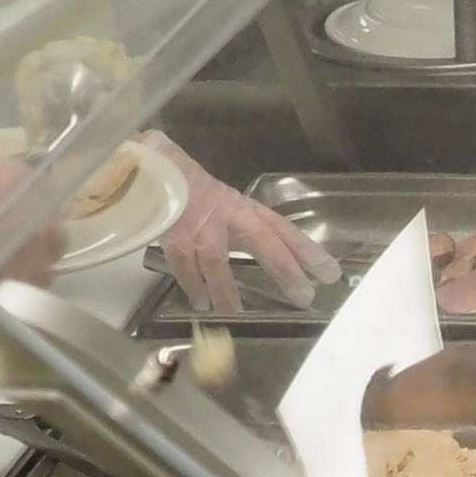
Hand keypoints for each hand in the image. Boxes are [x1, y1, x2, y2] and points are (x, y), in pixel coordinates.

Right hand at [157, 144, 324, 300]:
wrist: (147, 163)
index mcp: (240, 206)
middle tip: (305, 296)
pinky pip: (185, 265)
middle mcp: (227, 212)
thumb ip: (233, 223)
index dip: (305, 248)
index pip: (280, 227)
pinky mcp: (175, 232)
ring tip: (235, 313)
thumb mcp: (216, 201)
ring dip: (226, 289)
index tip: (328, 270)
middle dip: (285, 268)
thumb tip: (257, 253)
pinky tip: (199, 302)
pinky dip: (192, 284)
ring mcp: (200, 223)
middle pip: (264, 241)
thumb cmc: (183, 184)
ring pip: (219, 261)